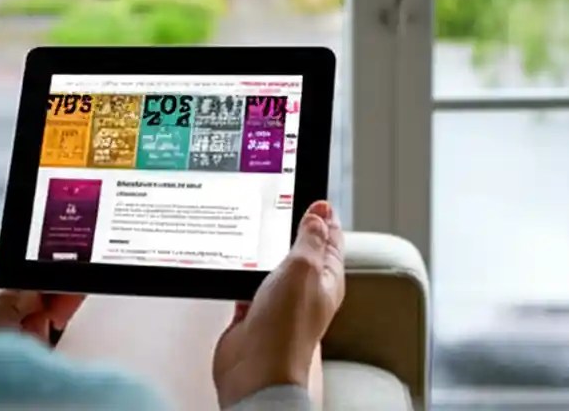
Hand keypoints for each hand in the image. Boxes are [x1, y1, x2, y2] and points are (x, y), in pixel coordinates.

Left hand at [0, 249, 83, 343]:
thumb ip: (26, 285)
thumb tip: (45, 276)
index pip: (9, 258)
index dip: (27, 251)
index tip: (47, 244)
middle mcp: (2, 299)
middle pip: (34, 277)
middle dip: (49, 274)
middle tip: (62, 269)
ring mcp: (20, 318)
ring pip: (48, 296)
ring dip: (60, 291)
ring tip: (68, 288)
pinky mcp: (36, 335)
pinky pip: (57, 314)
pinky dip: (66, 308)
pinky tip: (68, 303)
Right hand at [212, 201, 344, 407]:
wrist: (256, 369)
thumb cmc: (286, 327)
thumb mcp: (304, 268)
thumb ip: (310, 239)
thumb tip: (320, 213)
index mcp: (327, 279)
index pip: (330, 240)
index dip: (325, 217)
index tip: (318, 199)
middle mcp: (304, 290)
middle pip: (303, 251)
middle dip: (296, 228)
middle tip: (289, 203)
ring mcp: (278, 302)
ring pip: (275, 267)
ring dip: (267, 249)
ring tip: (261, 226)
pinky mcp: (252, 311)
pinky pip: (250, 284)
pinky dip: (244, 271)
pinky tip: (237, 262)